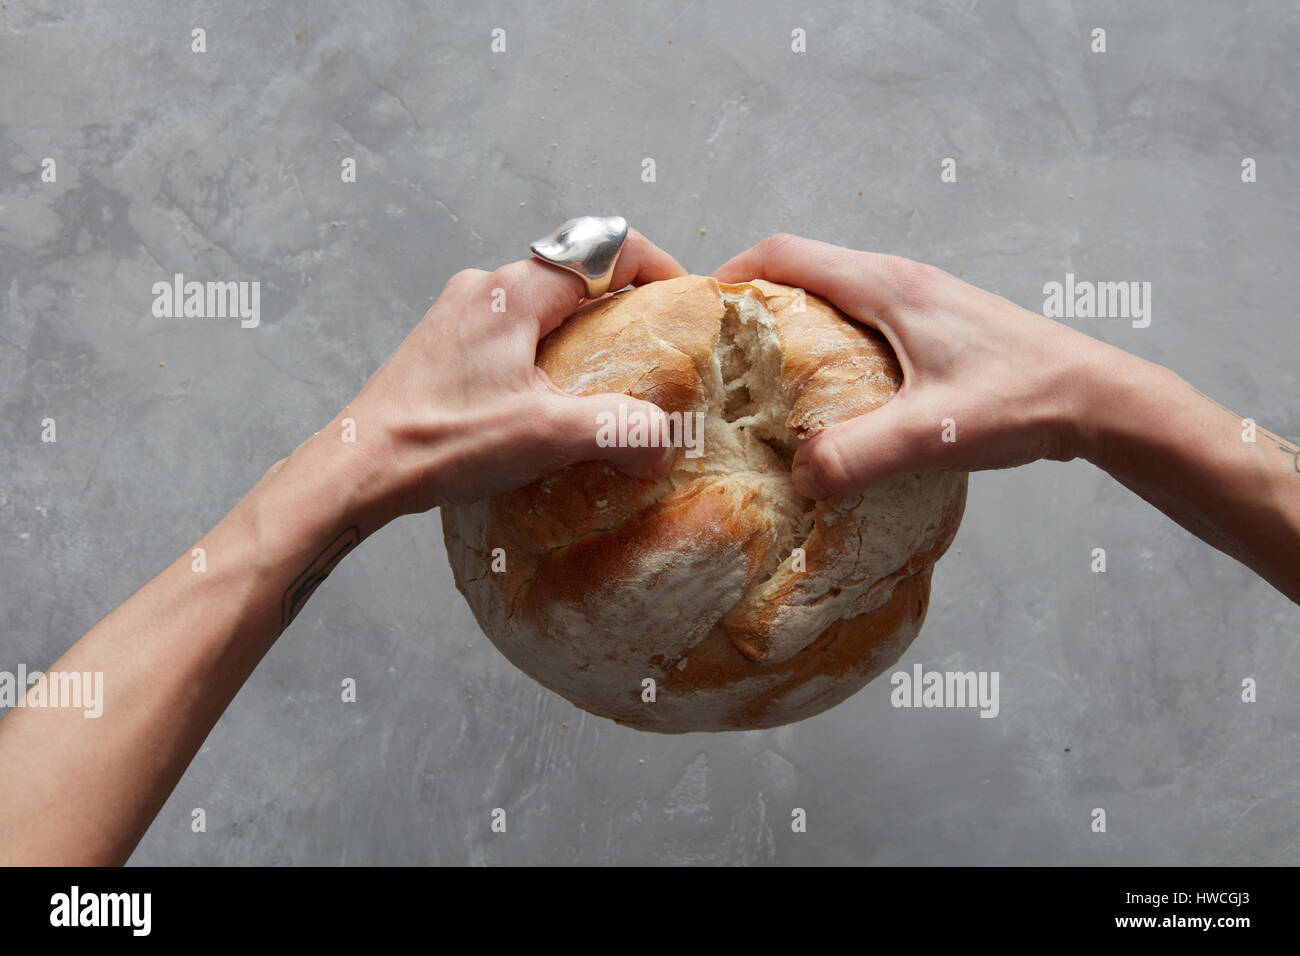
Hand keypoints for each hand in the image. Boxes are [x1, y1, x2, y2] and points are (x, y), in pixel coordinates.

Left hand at [342, 229, 686, 514]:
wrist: (359, 467)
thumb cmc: (442, 441)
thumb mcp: (546, 436)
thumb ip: (620, 429)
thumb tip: (664, 442)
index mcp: (514, 291)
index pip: (606, 248)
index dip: (656, 268)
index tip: (682, 304)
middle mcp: (485, 288)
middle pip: (576, 274)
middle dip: (621, 306)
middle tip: (651, 353)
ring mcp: (459, 313)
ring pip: (542, 305)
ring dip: (580, 333)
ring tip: (603, 384)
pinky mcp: (443, 343)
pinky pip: (512, 331)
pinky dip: (544, 352)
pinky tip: (546, 401)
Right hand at [714, 234, 1124, 498]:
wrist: (1099, 399)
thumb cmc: (1022, 400)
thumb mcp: (933, 432)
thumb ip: (860, 455)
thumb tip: (799, 478)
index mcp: (887, 285)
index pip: (786, 253)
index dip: (732, 274)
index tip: (696, 312)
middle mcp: (898, 281)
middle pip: (802, 269)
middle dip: (752, 302)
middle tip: (718, 354)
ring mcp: (919, 302)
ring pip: (833, 295)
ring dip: (791, 323)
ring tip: (759, 377)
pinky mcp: (934, 328)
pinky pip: (860, 320)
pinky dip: (826, 343)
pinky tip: (826, 395)